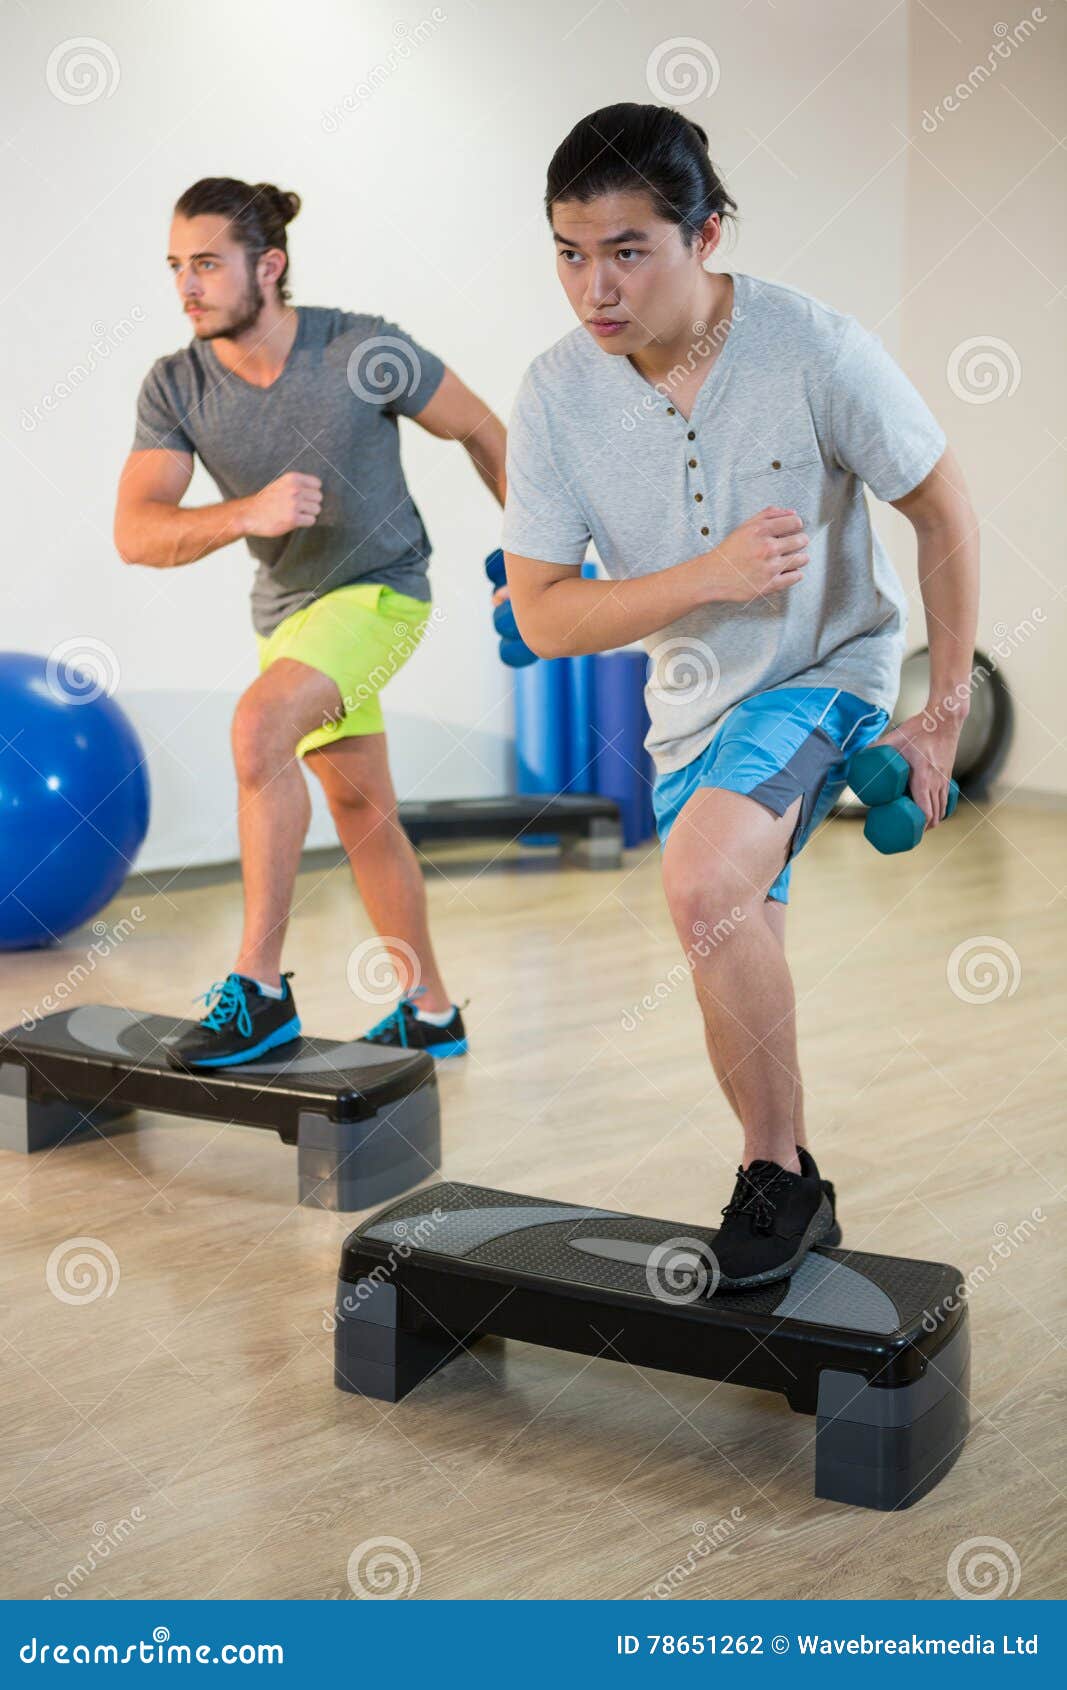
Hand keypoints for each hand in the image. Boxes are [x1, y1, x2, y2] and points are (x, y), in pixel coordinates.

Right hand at [242, 472, 322, 538]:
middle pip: (318, 497)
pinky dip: (305, 522)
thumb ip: (298, 485)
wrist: (250, 514)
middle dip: (311, 503)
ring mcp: (294, 504)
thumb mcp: (282, 484)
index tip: (303, 497)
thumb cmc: (267, 500)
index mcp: (292, 479)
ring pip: (317, 509)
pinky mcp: (293, 519)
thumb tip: (319, 493)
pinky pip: (311, 520)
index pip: (317, 484)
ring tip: (296, 514)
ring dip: (309, 514)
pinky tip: (294, 521)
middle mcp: (295, 490)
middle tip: (299, 507)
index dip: (312, 492)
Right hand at [700, 508, 809, 603]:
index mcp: (760, 531)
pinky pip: (796, 577)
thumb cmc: (729, 551)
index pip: (795, 522)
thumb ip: (768, 515)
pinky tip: (787, 571)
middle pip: (801, 540)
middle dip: (800, 540)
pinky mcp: (770, 585)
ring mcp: (769, 567)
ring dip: (800, 557)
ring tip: (791, 558)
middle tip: (793, 544)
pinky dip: (795, 573)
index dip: (796, 525)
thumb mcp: (745, 527)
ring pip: (802, 559)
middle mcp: (766, 548)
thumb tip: (792, 512)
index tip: (793, 529)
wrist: (713, 576)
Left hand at [866, 712, 961, 826]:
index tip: (909, 831)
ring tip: (919, 825)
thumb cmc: (919, 729)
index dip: (919, 825)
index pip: (926, 810)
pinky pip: (946, 799)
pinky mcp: (949, 774)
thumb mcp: (895, 738)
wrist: (945, 718)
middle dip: (924, 827)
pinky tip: (932, 810)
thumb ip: (876, 749)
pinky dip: (940, 808)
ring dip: (933, 819)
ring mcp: (945, 779)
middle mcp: (937, 781)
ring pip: (943, 808)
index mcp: (924, 777)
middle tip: (910, 833)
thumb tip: (858, 759)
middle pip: (935, 815)